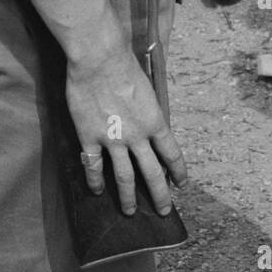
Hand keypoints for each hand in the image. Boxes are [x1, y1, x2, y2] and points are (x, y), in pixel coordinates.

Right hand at [65, 40, 187, 214]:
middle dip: (159, 195)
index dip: (178, 171)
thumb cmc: (124, 65)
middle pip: (152, 173)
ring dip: (127, 198)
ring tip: (128, 212)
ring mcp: (113, 140)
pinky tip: (97, 191)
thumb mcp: (147, 89)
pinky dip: (95, 181)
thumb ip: (149, 111)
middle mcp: (137, 136)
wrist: (100, 59)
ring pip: (123, 177)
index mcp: (155, 122)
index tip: (181, 184)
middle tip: (163, 211)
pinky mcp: (90, 138)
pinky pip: (93, 166)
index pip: (172, 154)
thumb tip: (151, 124)